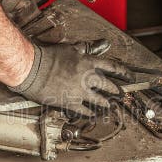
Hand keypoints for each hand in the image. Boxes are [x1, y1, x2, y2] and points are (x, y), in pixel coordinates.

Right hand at [9, 41, 131, 116]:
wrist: (32, 69)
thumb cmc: (48, 56)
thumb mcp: (69, 48)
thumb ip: (83, 49)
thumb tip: (94, 46)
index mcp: (88, 62)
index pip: (112, 67)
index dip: (123, 72)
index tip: (130, 76)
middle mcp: (87, 77)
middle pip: (108, 86)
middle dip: (117, 91)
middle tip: (121, 94)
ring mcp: (80, 91)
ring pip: (99, 100)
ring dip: (106, 104)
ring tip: (110, 106)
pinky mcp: (70, 102)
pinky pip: (84, 110)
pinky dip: (90, 113)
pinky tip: (93, 115)